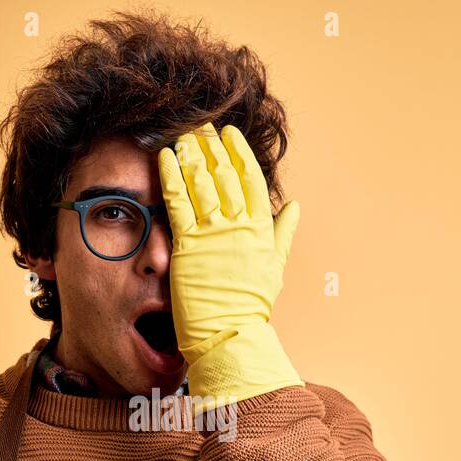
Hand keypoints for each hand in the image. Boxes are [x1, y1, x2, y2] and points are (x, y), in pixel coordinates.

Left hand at [158, 121, 301, 408]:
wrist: (232, 336)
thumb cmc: (250, 307)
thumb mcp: (274, 267)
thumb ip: (282, 234)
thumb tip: (295, 206)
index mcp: (262, 230)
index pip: (252, 180)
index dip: (239, 154)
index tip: (229, 135)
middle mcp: (240, 227)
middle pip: (225, 175)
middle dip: (212, 147)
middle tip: (200, 124)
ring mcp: (215, 235)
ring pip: (202, 183)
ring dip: (192, 155)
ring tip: (182, 135)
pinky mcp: (189, 245)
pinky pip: (177, 202)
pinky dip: (171, 177)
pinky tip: (165, 158)